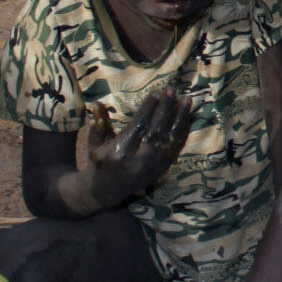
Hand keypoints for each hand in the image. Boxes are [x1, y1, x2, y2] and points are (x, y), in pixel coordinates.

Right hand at [85, 88, 191, 207]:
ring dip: (180, 118)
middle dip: (166, 108)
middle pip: (157, 130)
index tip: (156, 92)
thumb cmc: (100, 161)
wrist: (108, 191)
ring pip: (170, 139)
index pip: (138, 126)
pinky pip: (176, 147)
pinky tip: (186, 116)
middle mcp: (139, 160)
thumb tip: (97, 102)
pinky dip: (182, 131)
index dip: (148, 108)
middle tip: (171, 90)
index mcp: (120, 152)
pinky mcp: (162, 168)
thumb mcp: (95, 143)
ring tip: (186, 100)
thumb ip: (98, 123)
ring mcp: (153, 166)